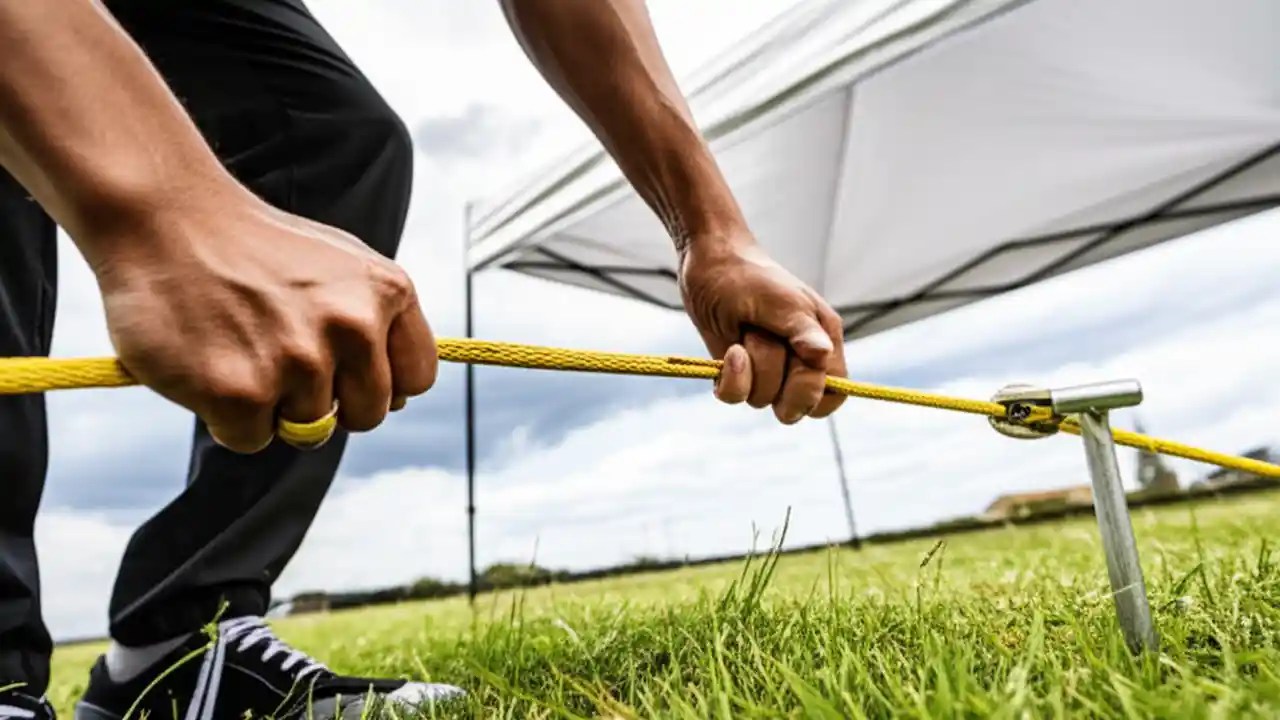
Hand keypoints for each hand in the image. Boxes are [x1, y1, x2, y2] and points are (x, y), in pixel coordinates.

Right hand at [87, 185, 437, 452]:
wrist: (163, 217)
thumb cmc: (253, 245)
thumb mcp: (340, 265)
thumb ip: (377, 321)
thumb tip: (399, 395)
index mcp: (387, 292)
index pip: (416, 378)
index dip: (382, 385)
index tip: (350, 376)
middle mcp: (353, 326)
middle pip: (367, 415)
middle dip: (330, 405)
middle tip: (283, 362)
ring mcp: (299, 361)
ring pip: (309, 430)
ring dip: (273, 406)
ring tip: (240, 347)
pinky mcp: (242, 393)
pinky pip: (252, 439)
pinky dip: (227, 417)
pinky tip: (209, 365)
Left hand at [678, 234, 846, 424]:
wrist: (709, 263)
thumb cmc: (750, 275)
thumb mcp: (779, 299)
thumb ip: (802, 330)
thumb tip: (823, 355)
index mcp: (823, 340)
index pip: (834, 391)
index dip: (816, 393)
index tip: (797, 373)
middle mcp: (798, 359)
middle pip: (799, 403)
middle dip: (778, 379)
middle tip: (764, 343)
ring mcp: (767, 369)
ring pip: (763, 400)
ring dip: (751, 367)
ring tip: (746, 331)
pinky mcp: (739, 373)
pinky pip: (736, 397)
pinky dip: (730, 378)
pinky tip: (730, 351)